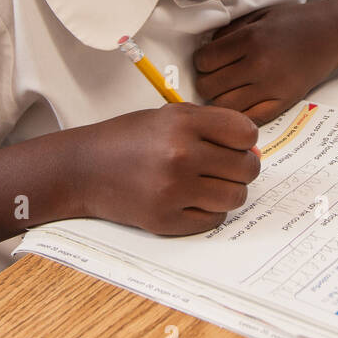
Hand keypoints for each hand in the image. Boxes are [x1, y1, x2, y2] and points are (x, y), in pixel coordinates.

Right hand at [70, 104, 259, 235]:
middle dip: (241, 168)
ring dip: (228, 192)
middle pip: (247, 168)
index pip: (246, 134)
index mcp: (183, 123)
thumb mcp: (169, 117)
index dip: (245, 140)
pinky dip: (208, 212)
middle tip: (224, 168)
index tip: (234, 145)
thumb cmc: (128, 139)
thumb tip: (253, 152)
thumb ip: (213, 127)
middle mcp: (180, 155)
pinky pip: (213, 220)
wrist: (84, 168)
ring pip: (235, 197)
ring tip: (207, 184)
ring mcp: (173, 191)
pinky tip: (190, 200)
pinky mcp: (165, 220)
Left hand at [194, 3, 337, 124]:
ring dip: (221, 99)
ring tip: (230, 90)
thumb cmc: (293, 22)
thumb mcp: (258, 16)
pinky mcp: (284, 102)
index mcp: (250, 38)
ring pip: (224, 106)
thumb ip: (228, 32)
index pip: (204, 61)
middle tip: (218, 77)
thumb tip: (204, 52)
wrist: (332, 34)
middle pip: (209, 86)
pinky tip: (244, 102)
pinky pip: (250, 118)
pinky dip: (241, 113)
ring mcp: (272, 86)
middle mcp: (259, 64)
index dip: (202, 62)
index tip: (210, 61)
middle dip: (207, 82)